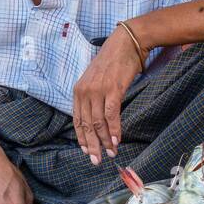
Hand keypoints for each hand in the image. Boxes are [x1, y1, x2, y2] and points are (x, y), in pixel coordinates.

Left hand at [72, 26, 143, 165]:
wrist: (127, 42)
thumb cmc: (114, 61)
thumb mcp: (96, 79)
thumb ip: (93, 96)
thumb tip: (96, 118)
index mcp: (78, 90)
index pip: (76, 120)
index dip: (81, 138)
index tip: (86, 151)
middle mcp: (84, 92)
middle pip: (86, 125)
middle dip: (91, 145)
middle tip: (96, 161)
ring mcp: (98, 91)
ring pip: (98, 123)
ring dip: (104, 141)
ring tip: (110, 154)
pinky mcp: (113, 90)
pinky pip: (111, 116)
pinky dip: (114, 130)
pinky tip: (116, 141)